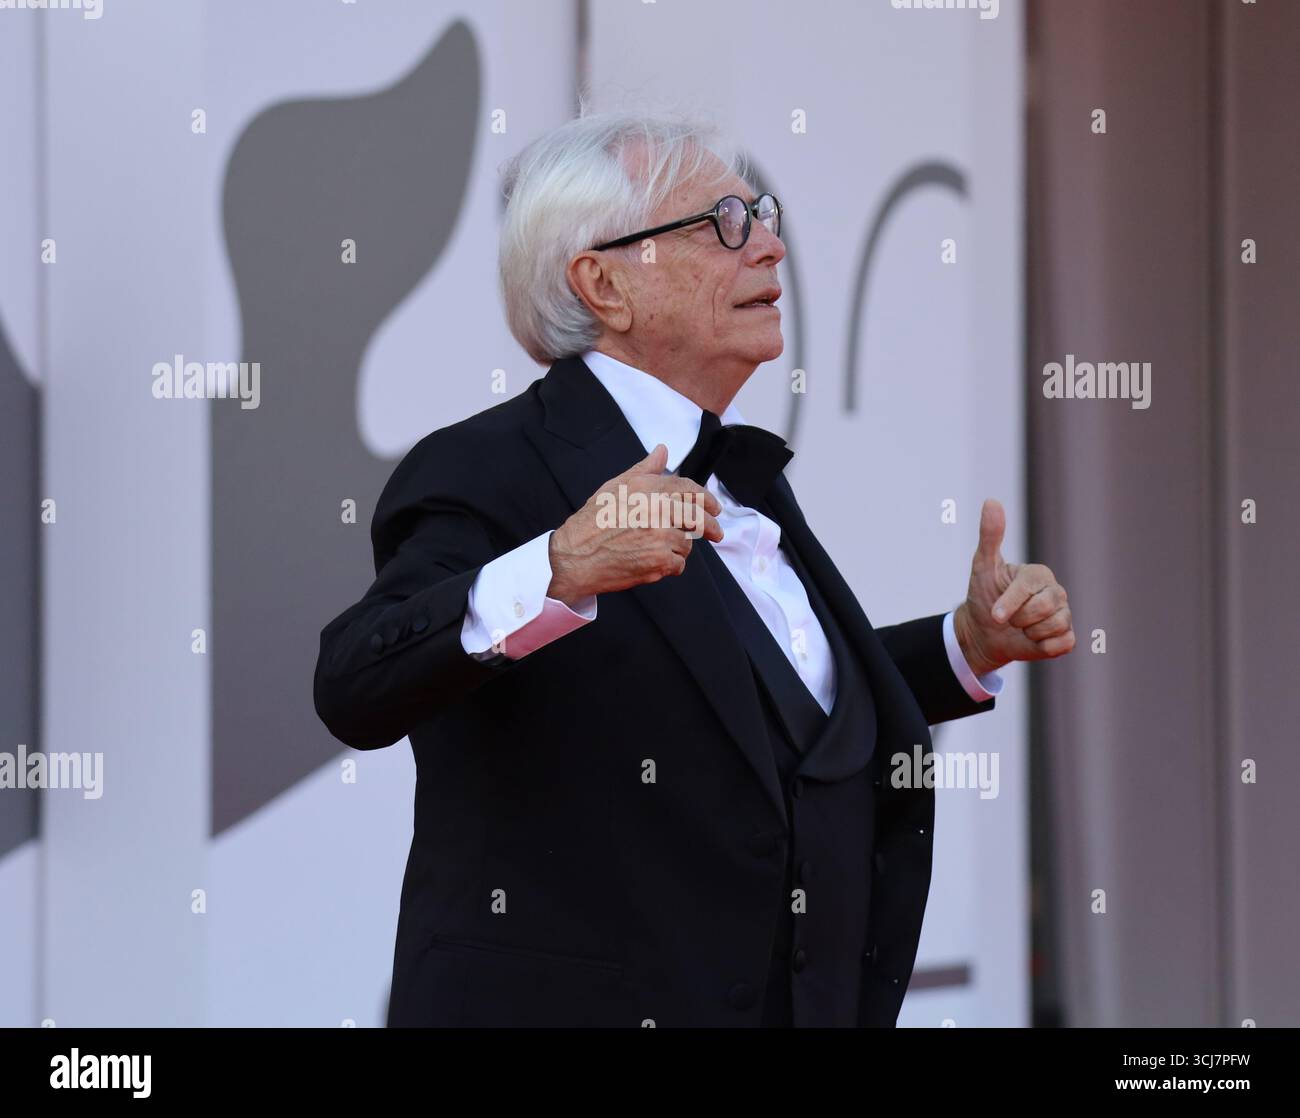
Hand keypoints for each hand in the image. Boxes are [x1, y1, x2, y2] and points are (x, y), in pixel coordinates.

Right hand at [546, 444, 723, 606]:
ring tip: (657, 549)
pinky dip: (670, 566)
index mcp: (648, 488)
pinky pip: (679, 564)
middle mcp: (657, 509)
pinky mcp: (660, 560)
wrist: (575, 556)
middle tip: (717, 533)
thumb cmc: (592, 522)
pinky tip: (652, 562)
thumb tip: (662, 450)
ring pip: (688, 543)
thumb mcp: (616, 487)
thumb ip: (644, 469)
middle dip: (711, 526)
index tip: (714, 508)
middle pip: (698, 517)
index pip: (689, 489)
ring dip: (679, 548)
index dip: (706, 499)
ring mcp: (661, 536)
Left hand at [952, 498, 1074, 675]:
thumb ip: (990, 536)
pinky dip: (1043, 647)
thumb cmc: (983, 596)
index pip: (1030, 590)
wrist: (983, 633)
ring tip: (1020, 627)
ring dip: (1029, 633)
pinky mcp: (1066, 637)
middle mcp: (1056, 591)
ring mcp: (1064, 614)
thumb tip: (991, 501)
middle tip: (1009, 618)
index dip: (1010, 604)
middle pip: (1044, 610)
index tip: (996, 613)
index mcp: (1039, 574)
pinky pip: (1062, 644)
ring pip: (1053, 628)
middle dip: (1018, 619)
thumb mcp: (982, 566)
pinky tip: (1033, 640)